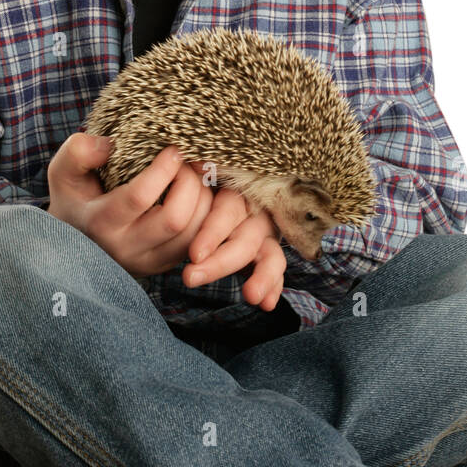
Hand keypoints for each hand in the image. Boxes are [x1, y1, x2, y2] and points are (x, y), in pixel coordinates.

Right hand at [46, 133, 213, 277]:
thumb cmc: (74, 196)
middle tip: (188, 162)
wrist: (72, 239)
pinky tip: (196, 197)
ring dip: (203, 201)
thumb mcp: (64, 170)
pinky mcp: (161, 266)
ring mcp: (144, 262)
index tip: (173, 149)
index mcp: (99, 222)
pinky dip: (205, 218)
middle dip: (189, 184)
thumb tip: (110, 146)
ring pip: (192, 235)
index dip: (164, 169)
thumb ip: (79, 152)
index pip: (140, 197)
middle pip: (174, 219)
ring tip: (194, 177)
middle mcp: (123, 249)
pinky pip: (196, 244)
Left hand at [182, 169, 286, 312]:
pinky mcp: (268, 250)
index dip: (213, 233)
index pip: (229, 212)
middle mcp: (256, 210)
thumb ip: (203, 168)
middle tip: (191, 278)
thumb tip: (195, 162)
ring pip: (270, 254)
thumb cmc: (202, 178)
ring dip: (263, 276)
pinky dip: (273, 285)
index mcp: (239, 188)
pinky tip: (266, 303)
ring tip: (251, 296)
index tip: (194, 255)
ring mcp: (265, 232)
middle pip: (245, 238)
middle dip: (221, 262)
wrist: (214, 188)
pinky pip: (275, 268)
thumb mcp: (201, 170)